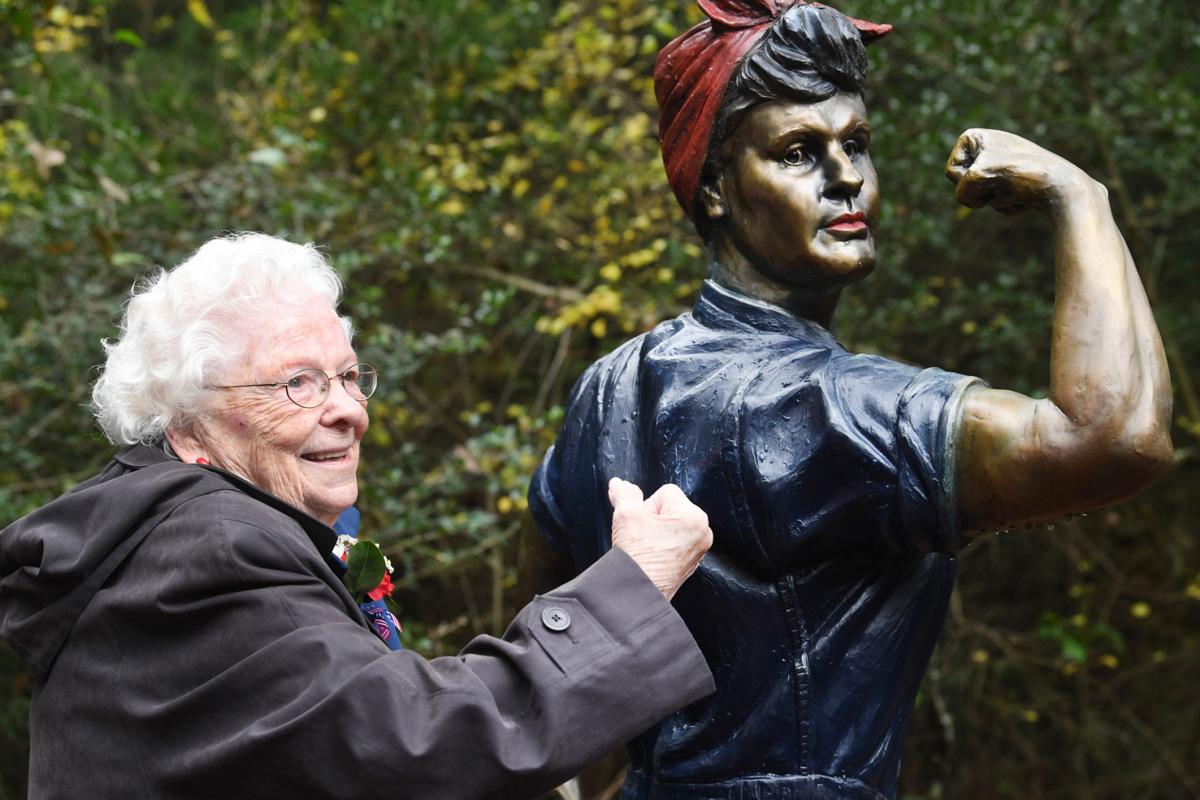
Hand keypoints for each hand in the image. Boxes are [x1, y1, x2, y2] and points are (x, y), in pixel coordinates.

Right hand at [608, 477, 711, 599]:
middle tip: (641, 536)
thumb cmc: (637, 556)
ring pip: (670, 526)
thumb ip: (624, 494)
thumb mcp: (626, 515)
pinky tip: (650, 556)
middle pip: (669, 509)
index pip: (665, 493)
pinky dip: (660, 546)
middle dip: (651, 518)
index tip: (641, 524)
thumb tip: (618, 484)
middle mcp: (702, 533)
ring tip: (645, 547)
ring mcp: (698, 550)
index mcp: (694, 517)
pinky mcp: (689, 564)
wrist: (636, 594)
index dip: (646, 506)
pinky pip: (673, 543)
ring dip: (654, 532)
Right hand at [944, 128, 1095, 214]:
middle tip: (1006, 181)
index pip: (951, 171)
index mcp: (975, 137)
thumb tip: (991, 198)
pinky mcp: (1014, 182)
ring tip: (1019, 190)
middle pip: (964, 185)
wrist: (1062, 187)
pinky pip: (997, 201)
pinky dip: (1009, 204)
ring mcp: (1001, 165)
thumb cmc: (1021, 174)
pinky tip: (1027, 197)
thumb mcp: (978, 177)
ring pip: (980, 196)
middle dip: (982, 191)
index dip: (968, 179)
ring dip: (997, 199)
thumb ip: (963, 189)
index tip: (992, 171)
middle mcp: (988, 148)